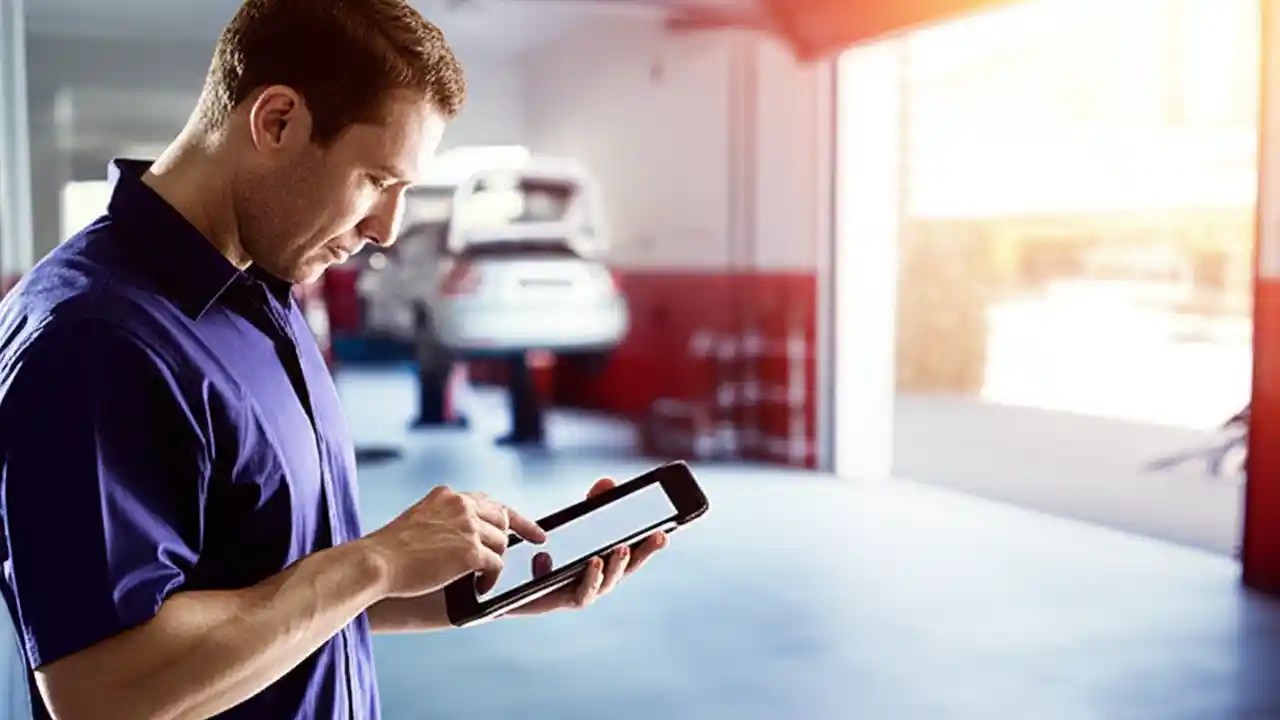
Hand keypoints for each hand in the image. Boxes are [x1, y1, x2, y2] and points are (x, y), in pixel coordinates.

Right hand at [364, 486, 545, 598]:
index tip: (535, 532)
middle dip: (509, 540)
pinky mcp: (471, 551)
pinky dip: (490, 580)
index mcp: (448, 496)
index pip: (490, 502)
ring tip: (475, 578)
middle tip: (511, 556)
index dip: (515, 518)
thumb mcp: (419, 520)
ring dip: (491, 564)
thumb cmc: (389, 550)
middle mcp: (461, 505)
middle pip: (502, 521)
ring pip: (500, 545)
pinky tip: (477, 587)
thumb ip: (445, 519)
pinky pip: (497, 566)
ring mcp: (468, 527)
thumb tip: (470, 532)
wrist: (375, 562)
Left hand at [507, 478, 666, 617]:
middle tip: (652, 538)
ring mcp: (580, 592)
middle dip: (640, 555)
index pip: (633, 555)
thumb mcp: (572, 524)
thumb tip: (609, 482)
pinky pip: (579, 594)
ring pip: (605, 584)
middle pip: (625, 570)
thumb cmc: (547, 554)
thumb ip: (592, 504)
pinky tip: (589, 562)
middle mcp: (597, 580)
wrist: (507, 582)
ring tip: (616, 549)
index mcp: (604, 563)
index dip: (650, 546)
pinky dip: (587, 578)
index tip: (664, 532)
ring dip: (615, 567)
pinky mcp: (561, 600)